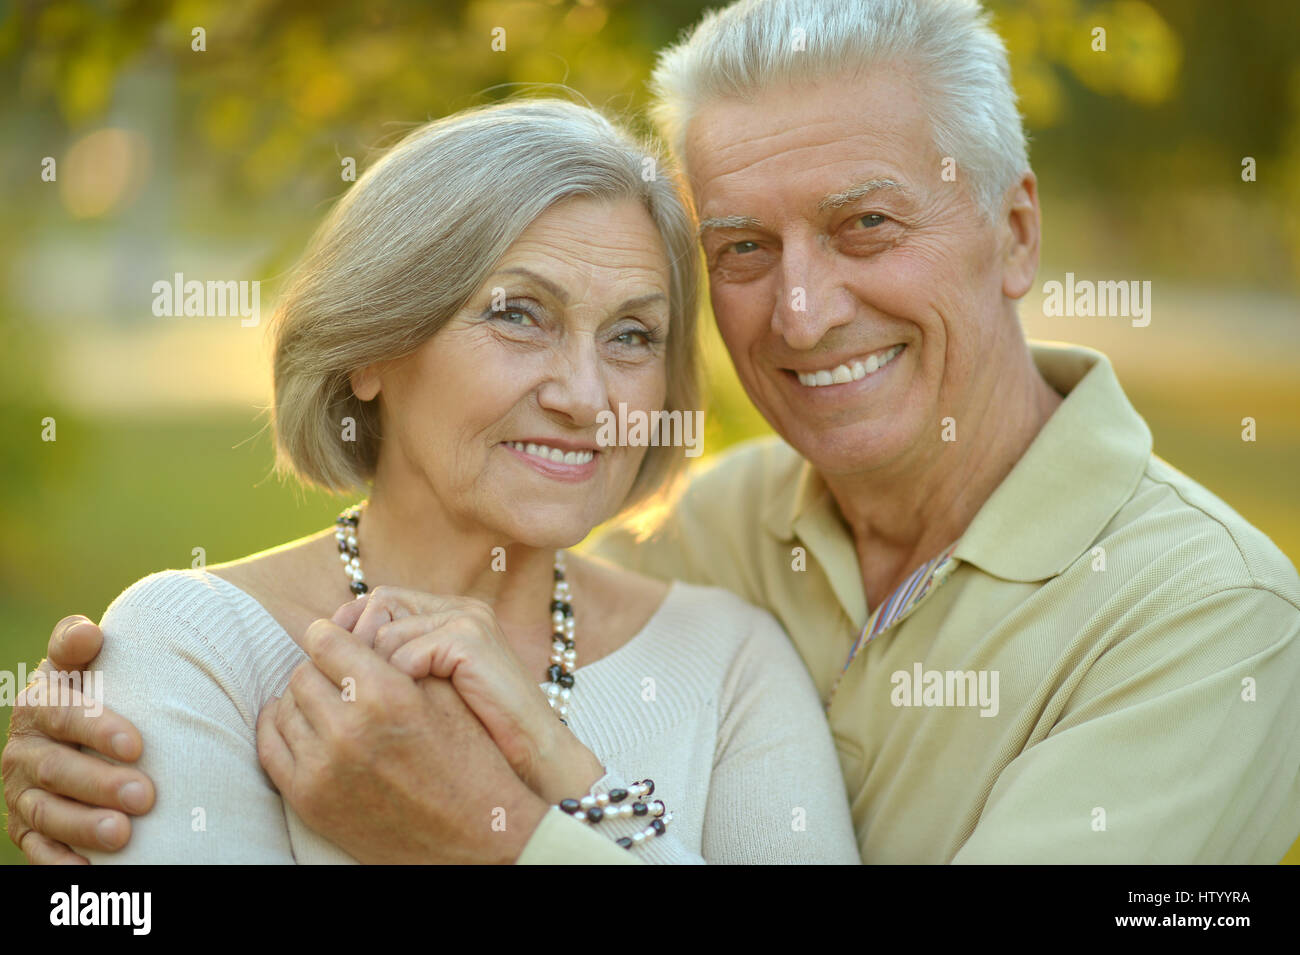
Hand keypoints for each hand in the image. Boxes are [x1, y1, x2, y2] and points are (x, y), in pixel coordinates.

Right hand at [3, 616, 155, 862]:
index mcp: (40, 704)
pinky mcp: (25, 825)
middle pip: (59, 770)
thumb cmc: (97, 685)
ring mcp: (22, 790)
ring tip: (124, 834)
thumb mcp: (83, 661)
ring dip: (83, 825)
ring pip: (47, 812)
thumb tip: (86, 634)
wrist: (81, 722)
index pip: (64, 715)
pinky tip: (87, 869)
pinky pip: (36, 847)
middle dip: (100, 784)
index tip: (138, 745)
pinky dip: (58, 860)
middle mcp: (23, 749)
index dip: (98, 729)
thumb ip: (77, 643)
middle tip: (146, 796)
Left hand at [256, 617, 549, 863]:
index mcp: (385, 694)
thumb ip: (396, 657)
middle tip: (338, 677)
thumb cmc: (468, 759)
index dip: (330, 636)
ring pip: (284, 708)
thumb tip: (352, 629)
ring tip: (327, 705)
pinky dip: (282, 730)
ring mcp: (323, 768)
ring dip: (304, 702)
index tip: (332, 639)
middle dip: (320, 671)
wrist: (475, 835)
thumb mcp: (445, 697)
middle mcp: (348, 729)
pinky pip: (271, 747)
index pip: (326, 641)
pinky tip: (302, 726)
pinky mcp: (308, 800)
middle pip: (303, 674)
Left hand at [334, 586, 604, 803]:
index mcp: (451, 616)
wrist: (533, 765)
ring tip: (369, 716)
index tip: (322, 667)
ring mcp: (466, 620)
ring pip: (384, 635)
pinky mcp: (470, 639)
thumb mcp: (433, 696)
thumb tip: (331, 656)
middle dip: (349, 651)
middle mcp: (459, 609)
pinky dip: (396, 689)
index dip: (346, 631)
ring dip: (370, 679)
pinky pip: (405, 656)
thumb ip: (398, 666)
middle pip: (376, 608)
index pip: (378, 602)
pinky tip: (399, 722)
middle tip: (337, 694)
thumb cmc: (478, 741)